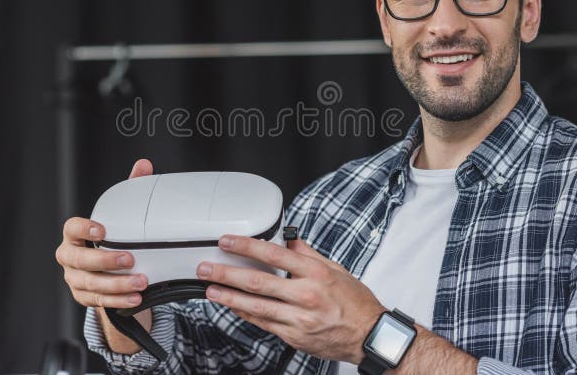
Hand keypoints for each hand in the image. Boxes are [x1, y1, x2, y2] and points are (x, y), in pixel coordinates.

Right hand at [55, 159, 153, 308]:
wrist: (103, 267)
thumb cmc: (110, 236)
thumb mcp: (118, 213)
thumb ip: (129, 190)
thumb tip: (143, 165)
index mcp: (74, 234)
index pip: (71, 228)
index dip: (84, 229)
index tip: (102, 230)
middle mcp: (70, 256)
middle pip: (81, 260)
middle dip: (106, 261)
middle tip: (130, 259)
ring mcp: (75, 278)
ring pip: (92, 284)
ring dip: (117, 285)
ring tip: (141, 282)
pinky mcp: (83, 296)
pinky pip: (100, 301)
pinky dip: (119, 300)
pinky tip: (136, 298)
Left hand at [195, 235, 384, 363]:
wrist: (370, 335)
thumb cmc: (355, 302)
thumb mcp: (336, 269)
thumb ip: (308, 254)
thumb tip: (288, 239)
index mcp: (316, 273)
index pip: (274, 254)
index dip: (247, 246)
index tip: (228, 241)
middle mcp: (305, 295)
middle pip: (258, 281)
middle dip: (227, 273)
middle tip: (206, 268)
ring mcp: (298, 318)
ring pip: (256, 306)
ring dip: (229, 296)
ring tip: (210, 289)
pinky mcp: (294, 336)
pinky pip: (264, 323)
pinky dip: (245, 313)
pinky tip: (231, 305)